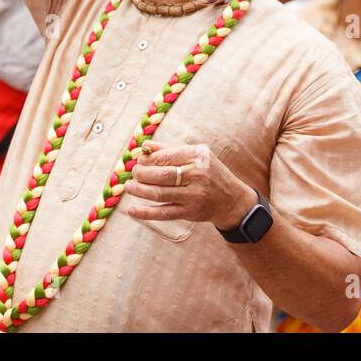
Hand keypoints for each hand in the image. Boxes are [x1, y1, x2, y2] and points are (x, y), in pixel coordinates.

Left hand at [123, 142, 252, 229]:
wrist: (231, 199)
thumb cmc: (209, 172)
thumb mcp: (196, 155)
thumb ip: (170, 150)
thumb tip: (144, 147)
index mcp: (198, 156)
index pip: (166, 156)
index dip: (148, 159)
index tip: (138, 160)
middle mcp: (197, 175)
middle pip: (161, 175)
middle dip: (141, 174)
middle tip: (133, 173)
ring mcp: (193, 195)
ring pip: (159, 194)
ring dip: (139, 191)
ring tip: (129, 187)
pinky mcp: (189, 212)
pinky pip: (163, 213)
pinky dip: (145, 213)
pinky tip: (131, 210)